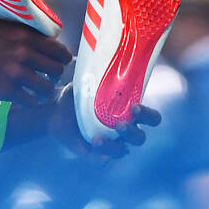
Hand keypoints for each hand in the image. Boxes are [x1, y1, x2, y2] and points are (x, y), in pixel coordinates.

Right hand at [0, 18, 72, 103]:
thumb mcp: (1, 24)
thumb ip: (23, 30)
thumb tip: (44, 37)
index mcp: (25, 35)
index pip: (58, 48)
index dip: (63, 56)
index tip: (62, 60)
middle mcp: (24, 53)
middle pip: (57, 69)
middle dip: (56, 73)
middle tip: (50, 76)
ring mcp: (16, 73)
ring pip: (47, 87)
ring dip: (47, 90)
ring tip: (42, 90)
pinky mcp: (6, 91)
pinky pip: (31, 101)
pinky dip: (33, 101)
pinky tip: (30, 99)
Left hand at [47, 82, 161, 161]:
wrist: (56, 107)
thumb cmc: (80, 92)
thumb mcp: (90, 80)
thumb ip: (99, 71)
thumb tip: (99, 49)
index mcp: (130, 114)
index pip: (152, 119)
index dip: (148, 116)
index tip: (135, 107)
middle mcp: (124, 130)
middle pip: (140, 138)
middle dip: (133, 132)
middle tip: (120, 123)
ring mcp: (110, 143)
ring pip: (122, 151)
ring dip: (115, 146)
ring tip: (100, 138)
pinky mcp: (92, 153)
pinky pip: (100, 160)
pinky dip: (99, 155)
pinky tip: (92, 144)